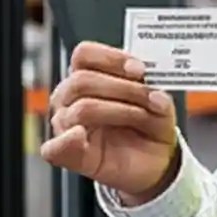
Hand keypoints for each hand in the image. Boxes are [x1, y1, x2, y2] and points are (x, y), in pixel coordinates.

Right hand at [41, 41, 178, 205]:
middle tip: (150, 98)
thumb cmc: (151, 125)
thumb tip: (156, 96)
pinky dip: (67, 141)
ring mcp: (68, 126)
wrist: (156, 161)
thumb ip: (159, 94)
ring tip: (143, 118)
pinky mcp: (72, 156)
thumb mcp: (162, 103)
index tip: (139, 70)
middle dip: (123, 88)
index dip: (111, 58)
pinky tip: (82, 136)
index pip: (84, 55)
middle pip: (83, 80)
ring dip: (120, 111)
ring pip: (82, 108)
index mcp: (89, 76)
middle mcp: (72, 98)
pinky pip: (55, 149)